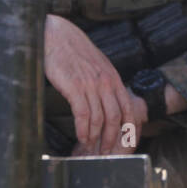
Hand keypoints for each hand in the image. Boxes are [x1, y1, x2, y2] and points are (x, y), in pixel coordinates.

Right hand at [44, 14, 139, 153]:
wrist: (57, 35)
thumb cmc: (75, 51)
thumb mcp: (97, 65)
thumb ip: (105, 82)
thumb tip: (108, 101)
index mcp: (114, 78)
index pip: (128, 109)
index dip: (128, 129)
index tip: (124, 142)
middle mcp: (106, 82)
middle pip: (116, 118)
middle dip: (112, 139)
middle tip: (106, 152)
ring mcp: (91, 85)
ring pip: (100, 119)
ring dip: (96, 137)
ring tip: (90, 147)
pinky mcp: (74, 87)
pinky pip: (83, 114)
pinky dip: (83, 129)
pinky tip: (81, 136)